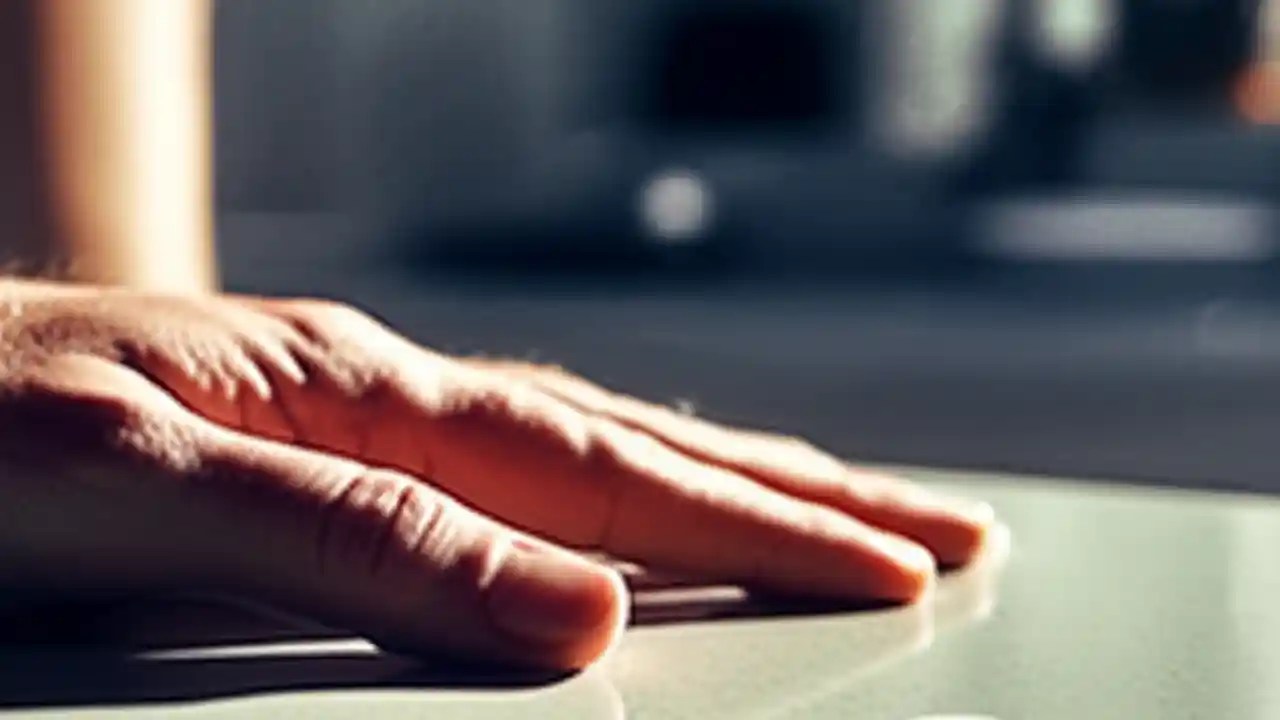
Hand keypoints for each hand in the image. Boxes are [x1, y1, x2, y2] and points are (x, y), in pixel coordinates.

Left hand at [0, 281, 993, 668]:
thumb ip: (367, 549)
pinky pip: (528, 454)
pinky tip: (647, 491)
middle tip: (945, 522)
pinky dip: (627, 476)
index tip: (899, 563)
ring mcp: (375, 408)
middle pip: (645, 442)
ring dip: (736, 474)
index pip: (617, 476)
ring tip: (844, 498)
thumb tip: (570, 616)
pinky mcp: (341, 434)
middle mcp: (397, 392)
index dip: (765, 529)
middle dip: (806, 493)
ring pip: (601, 440)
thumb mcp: (159, 497)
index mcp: (373, 402)